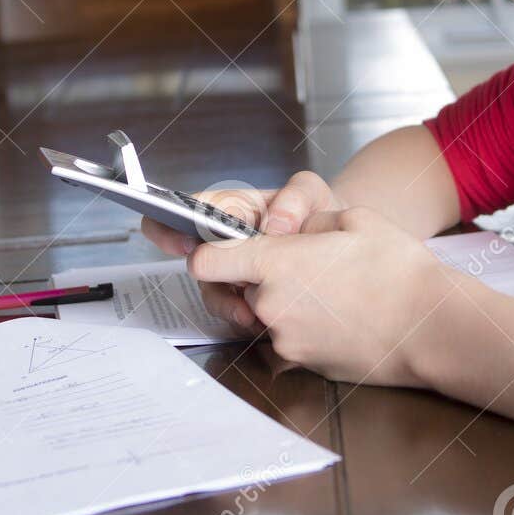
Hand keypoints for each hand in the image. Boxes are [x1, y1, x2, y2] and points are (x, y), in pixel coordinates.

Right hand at [139, 171, 345, 331]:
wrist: (342, 242)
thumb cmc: (319, 211)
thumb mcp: (312, 192)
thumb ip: (295, 197)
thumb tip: (274, 225)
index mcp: (235, 208)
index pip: (189, 209)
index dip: (171, 223)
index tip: (181, 240)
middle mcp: (228, 241)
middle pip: (197, 257)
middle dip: (205, 275)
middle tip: (227, 285)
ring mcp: (236, 269)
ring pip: (213, 289)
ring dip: (225, 303)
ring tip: (249, 313)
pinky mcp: (249, 295)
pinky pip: (233, 308)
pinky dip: (242, 317)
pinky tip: (259, 322)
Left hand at [185, 206, 449, 385]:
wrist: (434, 328)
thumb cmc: (400, 271)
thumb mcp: (354, 218)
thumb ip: (306, 221)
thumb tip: (288, 231)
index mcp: (276, 264)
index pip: (206, 261)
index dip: (208, 252)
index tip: (220, 248)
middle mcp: (271, 306)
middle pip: (239, 288)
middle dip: (258, 276)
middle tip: (302, 264)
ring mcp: (286, 340)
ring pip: (266, 314)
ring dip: (283, 301)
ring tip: (330, 290)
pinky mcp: (304, 363)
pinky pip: (289, 337)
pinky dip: (304, 325)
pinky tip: (339, 314)